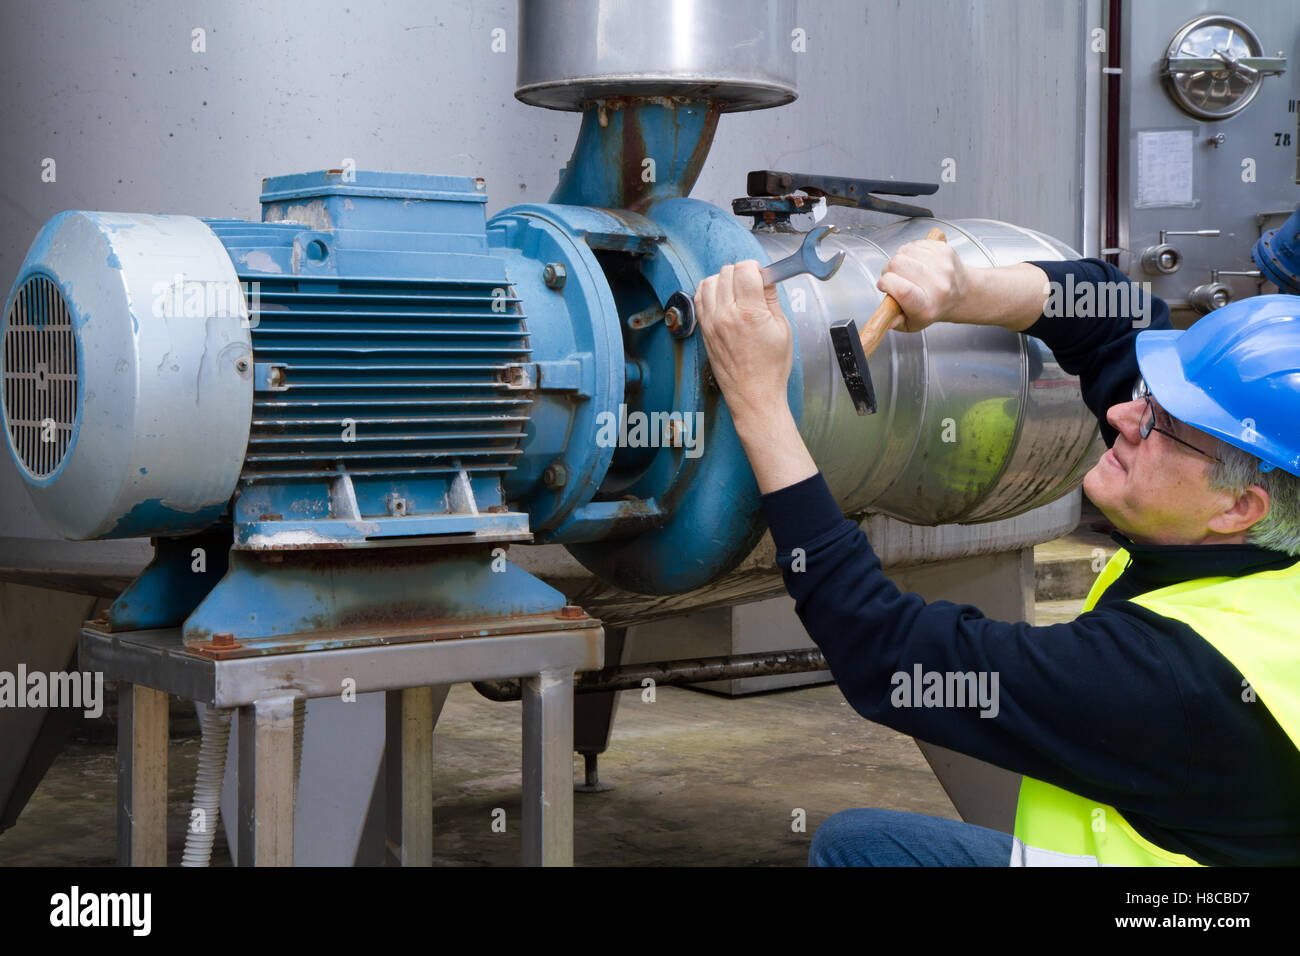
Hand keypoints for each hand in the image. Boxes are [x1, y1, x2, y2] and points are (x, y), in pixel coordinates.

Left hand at [695, 260, 816, 492]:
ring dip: (723, 280)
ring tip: (737, 292)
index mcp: (749, 313)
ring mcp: (711, 323)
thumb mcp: (782, 329)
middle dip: (742, 273)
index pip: (745, 269)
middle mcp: (726, 315)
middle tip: (752, 286)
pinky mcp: (704, 330)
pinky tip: (722, 299)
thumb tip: (766, 278)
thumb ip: (771, 299)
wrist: (753, 395)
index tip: (762, 276)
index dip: (756, 268)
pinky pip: (699, 298)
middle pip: (727, 272)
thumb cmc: (770, 368)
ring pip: (709, 281)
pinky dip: (709, 293)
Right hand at [876, 238, 970, 330]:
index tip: (884, 285)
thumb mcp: (913, 323)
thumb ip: (896, 322)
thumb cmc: (933, 308)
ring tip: (906, 270)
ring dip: (899, 259)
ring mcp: (942, 265)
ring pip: (904, 250)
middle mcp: (938, 285)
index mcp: (928, 307)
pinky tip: (915, 262)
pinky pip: (914, 244)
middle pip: (898, 264)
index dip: (886, 283)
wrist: (961, 294)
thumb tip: (888, 320)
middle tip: (893, 277)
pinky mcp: (944, 250)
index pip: (903, 290)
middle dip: (888, 269)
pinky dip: (910, 251)